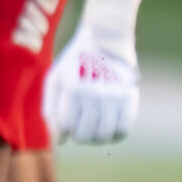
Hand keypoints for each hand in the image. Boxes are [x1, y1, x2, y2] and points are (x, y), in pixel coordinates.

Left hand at [44, 24, 139, 144]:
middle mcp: (94, 94)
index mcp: (73, 89)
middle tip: (79, 131)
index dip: (63, 132)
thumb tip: (60, 139)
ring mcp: (114, 97)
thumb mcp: (55, 78)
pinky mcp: (130, 98)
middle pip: (85, 134)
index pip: (66, 126)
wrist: (105, 41)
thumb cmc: (74, 63)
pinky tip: (109, 130)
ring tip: (93, 132)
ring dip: (96, 139)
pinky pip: (124, 128)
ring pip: (104, 135)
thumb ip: (51, 108)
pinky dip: (115, 135)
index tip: (65, 129)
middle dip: (79, 137)